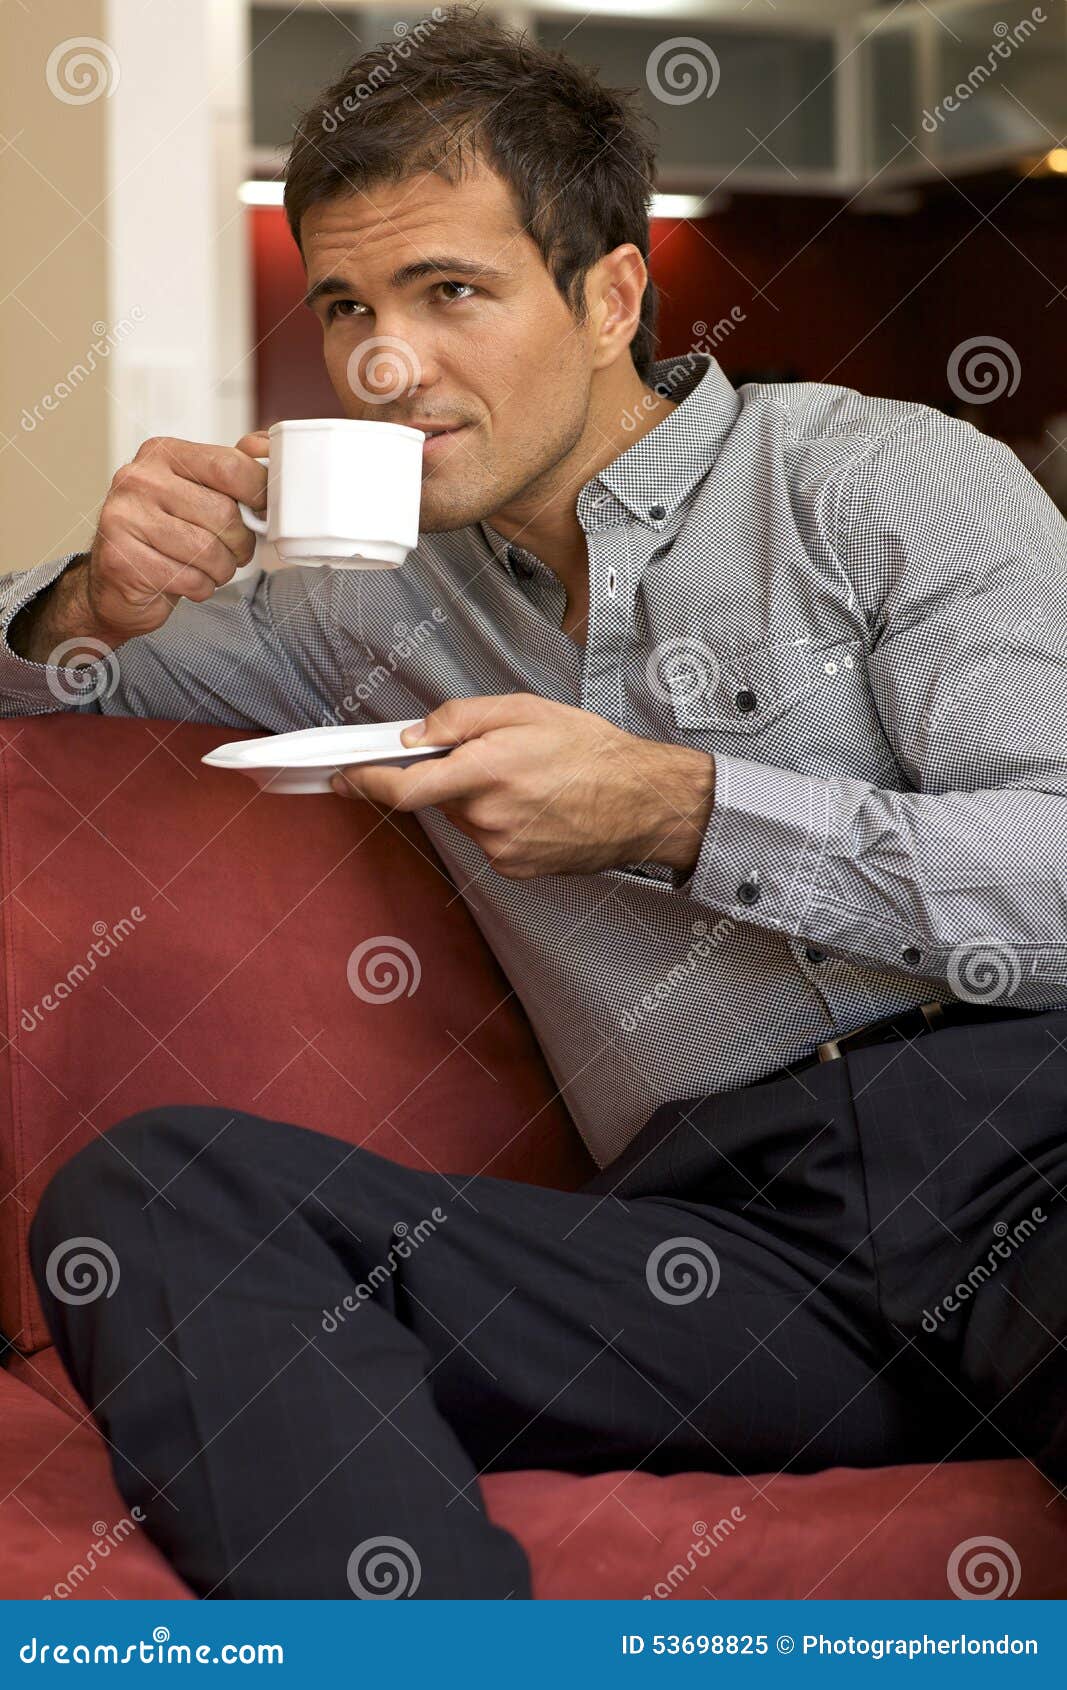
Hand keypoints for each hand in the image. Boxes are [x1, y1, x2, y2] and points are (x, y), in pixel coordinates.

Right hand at [82, 431, 269, 643]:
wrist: (119, 580)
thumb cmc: (168, 534)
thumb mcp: (200, 491)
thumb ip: (234, 467)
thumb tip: (265, 447)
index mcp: (163, 453)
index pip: (230, 466)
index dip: (259, 495)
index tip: (263, 511)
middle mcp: (139, 479)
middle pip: (223, 512)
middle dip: (240, 542)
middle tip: (234, 550)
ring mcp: (125, 517)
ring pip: (209, 550)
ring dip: (222, 569)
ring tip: (210, 568)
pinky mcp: (121, 559)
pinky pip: (190, 579)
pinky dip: (201, 587)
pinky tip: (187, 581)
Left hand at [331, 693, 715, 878]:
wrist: (645, 803)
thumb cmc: (592, 750)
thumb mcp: (526, 709)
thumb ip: (460, 719)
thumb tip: (413, 736)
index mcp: (487, 771)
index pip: (404, 787)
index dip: (364, 783)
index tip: (338, 777)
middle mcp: (489, 817)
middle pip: (438, 798)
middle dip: (452, 776)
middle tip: (498, 758)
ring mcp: (501, 849)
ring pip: (464, 819)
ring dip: (479, 799)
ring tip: (530, 782)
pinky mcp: (516, 868)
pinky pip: (488, 840)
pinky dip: (500, 821)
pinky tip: (538, 807)